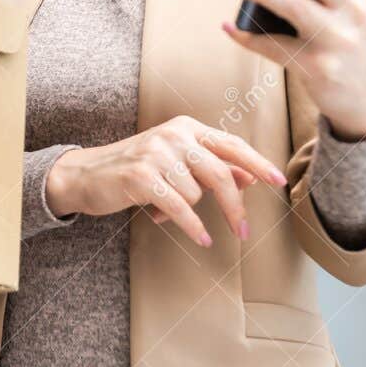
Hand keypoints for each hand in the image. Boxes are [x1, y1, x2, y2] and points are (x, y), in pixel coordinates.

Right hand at [44, 116, 287, 246]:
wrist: (86, 174)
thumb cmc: (137, 170)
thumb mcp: (176, 163)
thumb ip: (211, 168)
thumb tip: (250, 177)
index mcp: (186, 128)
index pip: (231, 144)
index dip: (258, 163)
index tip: (279, 181)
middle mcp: (174, 135)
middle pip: (219, 173)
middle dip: (234, 205)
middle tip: (243, 231)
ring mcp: (156, 154)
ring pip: (196, 194)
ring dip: (190, 212)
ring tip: (170, 211)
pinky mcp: (141, 177)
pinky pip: (179, 208)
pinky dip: (193, 226)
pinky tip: (202, 238)